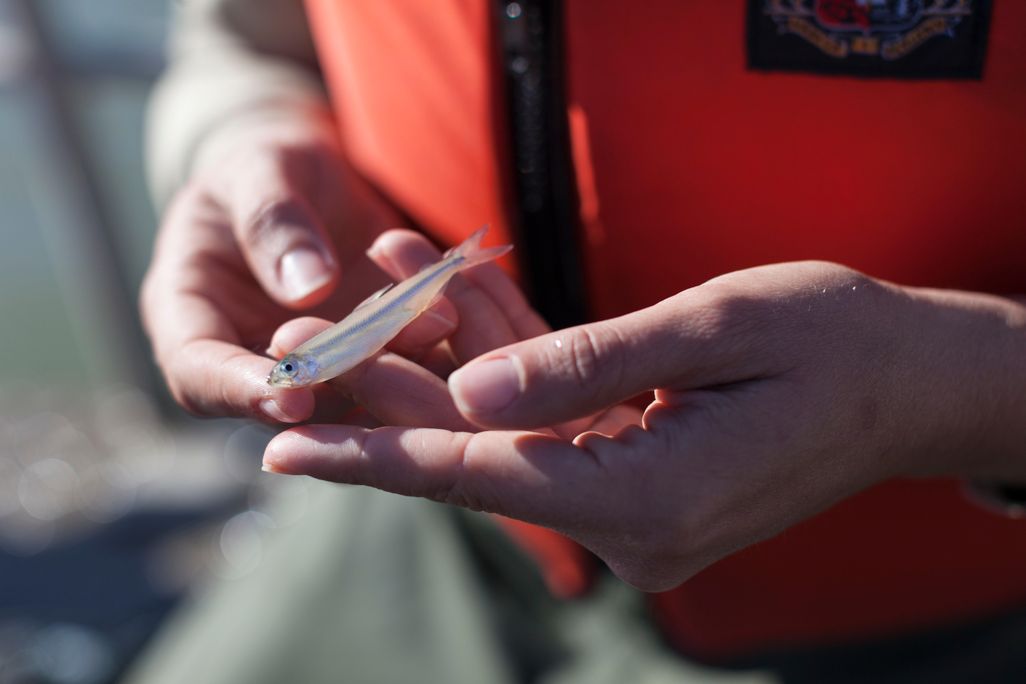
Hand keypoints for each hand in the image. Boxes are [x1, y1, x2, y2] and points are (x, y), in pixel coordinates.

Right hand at [140, 113, 458, 422]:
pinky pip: (397, 368)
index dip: (241, 391)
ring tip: (437, 324)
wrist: (310, 179)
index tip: (291, 394)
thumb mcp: (257, 169)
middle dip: (335, 388)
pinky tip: (462, 316)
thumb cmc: (263, 166)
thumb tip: (308, 288)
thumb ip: (273, 221)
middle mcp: (249, 357)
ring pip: (349, 392)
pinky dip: (428, 348)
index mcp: (189, 316)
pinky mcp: (366, 361)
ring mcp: (312, 368)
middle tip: (380, 368)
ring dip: (395, 369)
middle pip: (281, 400)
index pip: (198, 375)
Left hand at [263, 261, 1025, 589]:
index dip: (374, 458)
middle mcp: (633, 519)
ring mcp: (637, 505)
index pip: (477, 478)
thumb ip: (584, 367)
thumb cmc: (832, 342)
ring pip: (511, 428)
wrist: (909, 379)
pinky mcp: (642, 474)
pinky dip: (515, 357)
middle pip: (479, 454)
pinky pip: (557, 417)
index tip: (284, 452)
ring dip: (454, 351)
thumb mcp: (712, 329)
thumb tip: (468, 394)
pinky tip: (465, 292)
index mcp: (649, 494)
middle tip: (307, 339)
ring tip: (392, 270)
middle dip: (396, 390)